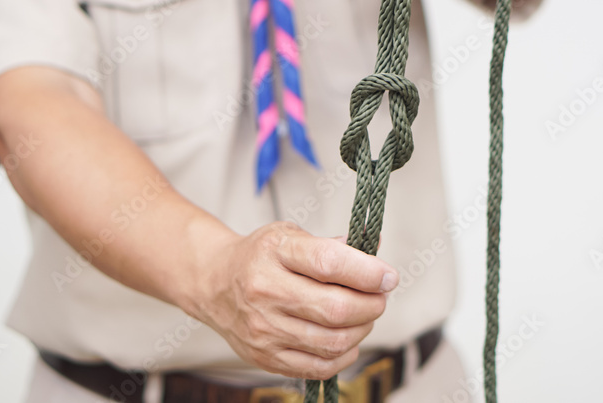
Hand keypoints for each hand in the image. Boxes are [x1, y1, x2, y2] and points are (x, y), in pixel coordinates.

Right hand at [190, 221, 397, 379]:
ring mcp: (264, 329)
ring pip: (333, 341)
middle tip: (379, 297)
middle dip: (371, 305)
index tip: (388, 276)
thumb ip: (329, 245)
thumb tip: (371, 255)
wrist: (214, 283)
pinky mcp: (266, 356)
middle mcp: (266, 291)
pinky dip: (344, 355)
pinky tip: (348, 339)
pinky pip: (319, 366)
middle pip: (336, 309)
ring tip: (364, 315)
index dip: (367, 272)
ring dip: (362, 330)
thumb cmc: (259, 256)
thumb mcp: (288, 234)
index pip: (329, 263)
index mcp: (275, 253)